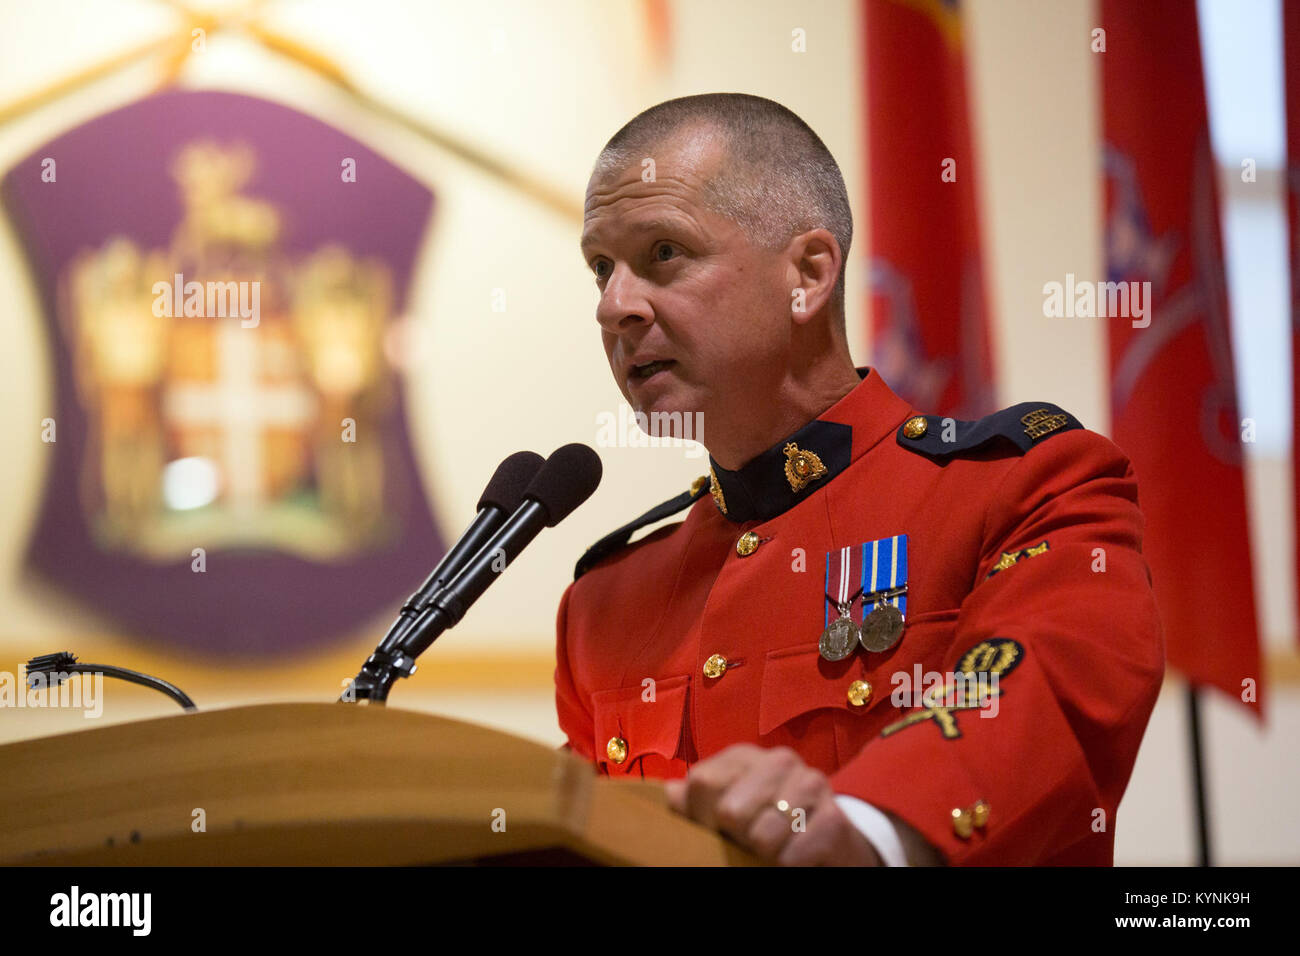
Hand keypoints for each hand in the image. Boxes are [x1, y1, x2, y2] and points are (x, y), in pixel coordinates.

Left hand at [663, 743, 882, 865]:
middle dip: (735, 837)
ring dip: (763, 855)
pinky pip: (793, 856)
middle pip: (730, 810)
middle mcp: (779, 760)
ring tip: (773, 849)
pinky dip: (788, 865)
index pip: (702, 782)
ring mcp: (811, 784)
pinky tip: (794, 857)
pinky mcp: (835, 818)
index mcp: (745, 756)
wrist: (830, 841)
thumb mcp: (728, 806)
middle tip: (747, 842)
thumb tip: (669, 793)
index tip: (714, 829)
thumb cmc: (766, 822)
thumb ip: (696, 800)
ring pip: (762, 837)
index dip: (701, 817)